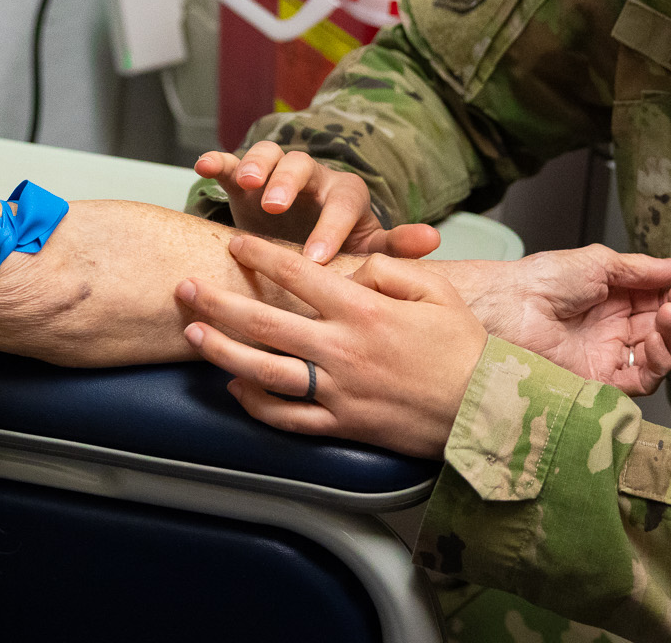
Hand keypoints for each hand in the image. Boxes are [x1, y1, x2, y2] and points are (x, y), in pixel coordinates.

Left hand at [176, 234, 484, 458]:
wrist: (487, 413)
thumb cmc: (464, 350)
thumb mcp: (436, 291)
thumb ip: (389, 269)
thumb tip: (351, 266)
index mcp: (364, 310)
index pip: (297, 274)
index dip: (259, 256)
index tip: (232, 244)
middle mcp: (342, 349)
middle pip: (263, 322)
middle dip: (217, 302)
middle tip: (183, 288)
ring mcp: (337, 392)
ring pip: (263, 371)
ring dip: (222, 351)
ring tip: (192, 335)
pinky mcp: (340, 427)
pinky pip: (286, 417)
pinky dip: (255, 403)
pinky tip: (233, 387)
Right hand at [194, 142, 438, 264]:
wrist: (300, 247)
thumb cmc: (338, 252)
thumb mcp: (367, 251)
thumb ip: (395, 248)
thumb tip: (434, 239)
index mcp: (345, 196)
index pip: (343, 202)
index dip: (330, 227)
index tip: (316, 257)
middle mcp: (311, 178)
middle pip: (303, 167)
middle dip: (289, 184)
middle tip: (276, 207)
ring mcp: (275, 175)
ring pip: (269, 156)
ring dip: (258, 165)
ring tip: (247, 184)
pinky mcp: (243, 180)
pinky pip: (231, 162)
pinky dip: (219, 160)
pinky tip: (205, 166)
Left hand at [437, 245, 670, 394]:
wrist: (511, 307)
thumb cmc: (544, 280)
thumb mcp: (598, 263)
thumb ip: (640, 269)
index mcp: (614, 300)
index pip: (658, 301)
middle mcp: (614, 330)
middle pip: (662, 329)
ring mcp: (609, 356)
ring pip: (657, 356)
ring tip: (668, 314)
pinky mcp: (601, 382)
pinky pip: (640, 380)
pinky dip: (656, 363)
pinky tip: (656, 341)